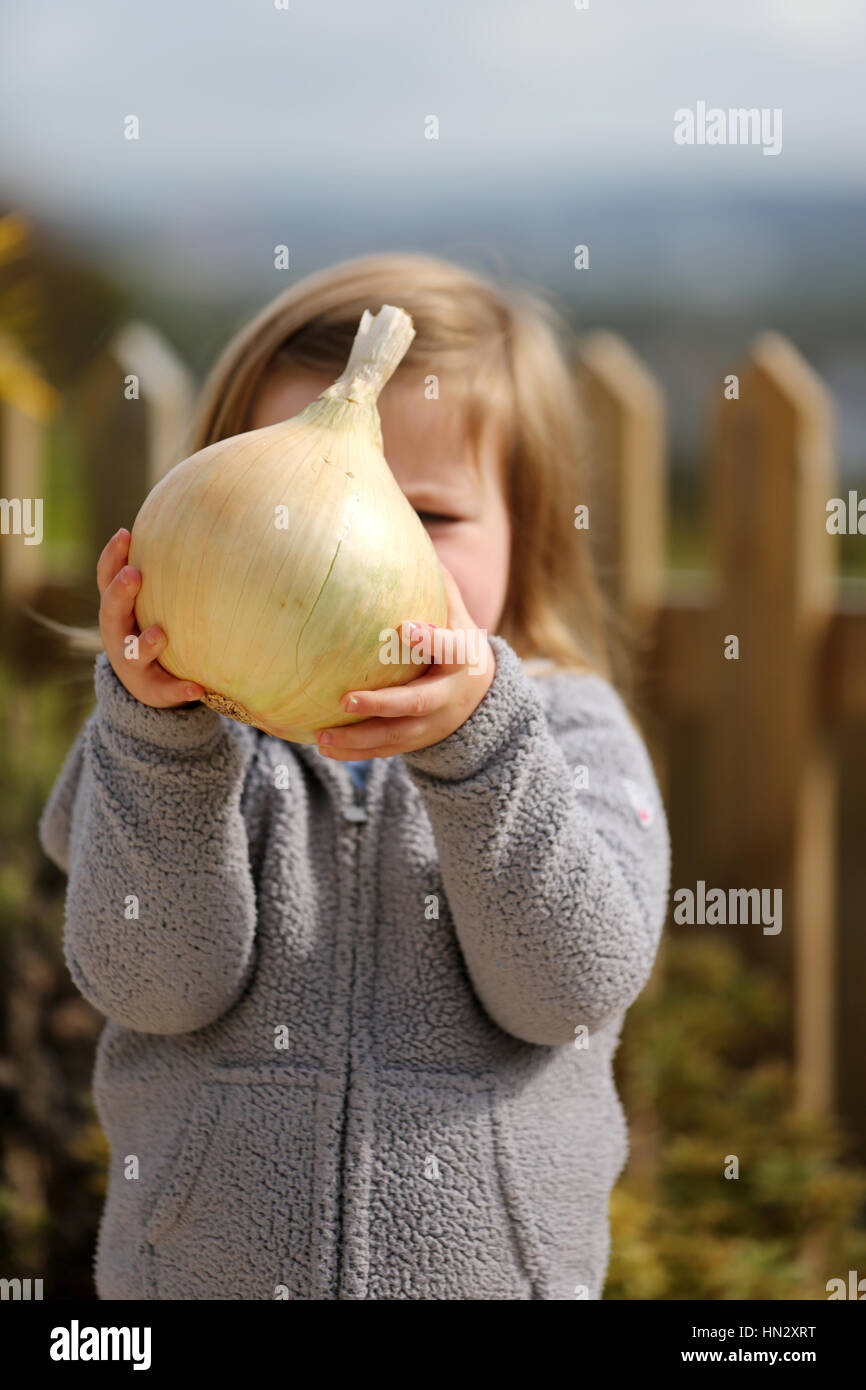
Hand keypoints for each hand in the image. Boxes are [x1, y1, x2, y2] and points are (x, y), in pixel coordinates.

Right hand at [97, 528, 204, 708]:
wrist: (149, 685)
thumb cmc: (153, 628)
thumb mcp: (152, 602)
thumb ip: (163, 574)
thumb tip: (197, 524)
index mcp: (117, 610)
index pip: (107, 579)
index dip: (113, 557)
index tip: (125, 534)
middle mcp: (118, 635)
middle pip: (111, 612)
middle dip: (120, 593)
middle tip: (134, 575)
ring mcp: (132, 665)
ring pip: (131, 654)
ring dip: (144, 643)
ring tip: (160, 635)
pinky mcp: (152, 690)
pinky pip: (165, 690)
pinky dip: (179, 689)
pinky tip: (198, 688)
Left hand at [315, 564, 494, 758]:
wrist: (484, 700)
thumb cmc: (458, 646)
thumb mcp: (460, 619)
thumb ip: (442, 588)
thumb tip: (419, 539)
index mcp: (461, 659)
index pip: (448, 648)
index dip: (430, 640)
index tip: (404, 628)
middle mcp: (448, 696)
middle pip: (415, 703)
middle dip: (382, 704)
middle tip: (346, 699)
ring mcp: (432, 724)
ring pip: (395, 737)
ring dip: (358, 740)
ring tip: (322, 738)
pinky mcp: (416, 742)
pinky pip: (384, 751)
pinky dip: (355, 753)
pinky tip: (324, 748)